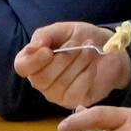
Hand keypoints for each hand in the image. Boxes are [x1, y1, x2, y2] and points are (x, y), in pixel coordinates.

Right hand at [14, 21, 130, 109]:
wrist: (108, 48)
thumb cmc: (81, 38)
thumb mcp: (62, 30)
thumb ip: (44, 36)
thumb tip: (31, 48)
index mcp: (32, 61)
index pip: (22, 67)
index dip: (33, 61)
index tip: (48, 51)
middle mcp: (40, 80)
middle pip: (42, 77)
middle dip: (63, 58)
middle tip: (78, 43)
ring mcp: (56, 94)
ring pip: (61, 83)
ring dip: (78, 63)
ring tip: (90, 50)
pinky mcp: (74, 101)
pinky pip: (76, 91)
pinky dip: (86, 74)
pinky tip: (92, 65)